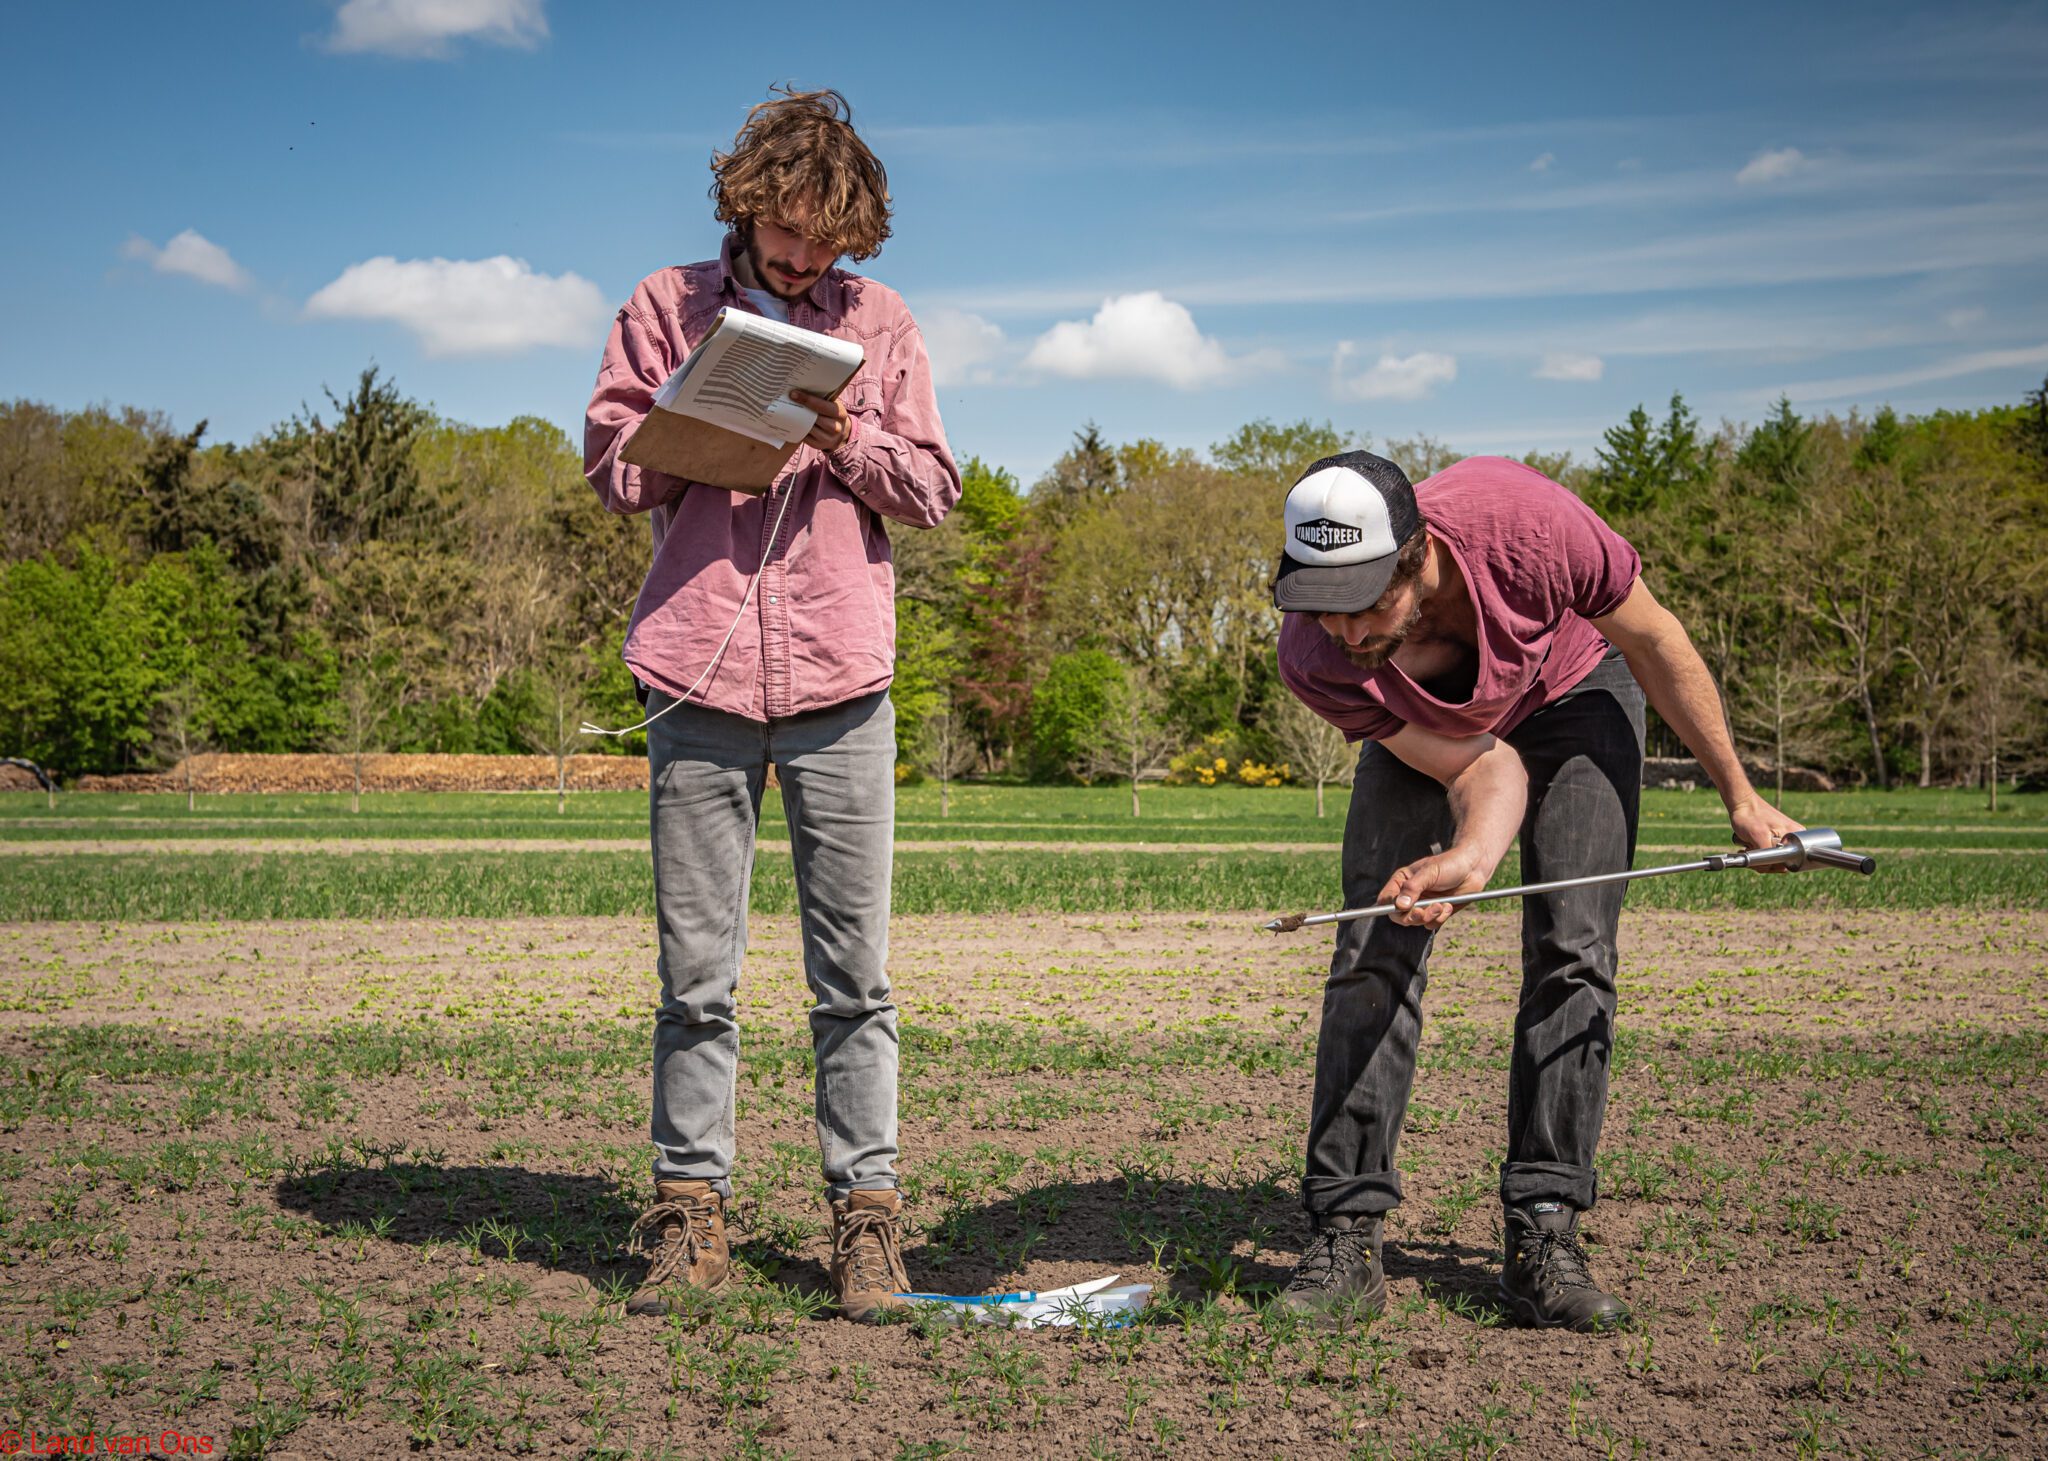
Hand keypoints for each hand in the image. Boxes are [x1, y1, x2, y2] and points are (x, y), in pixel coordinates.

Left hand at [790, 389, 850, 451]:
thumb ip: (821, 399)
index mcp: (840, 414)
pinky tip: (792, 421)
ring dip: (797, 419)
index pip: (823, 406)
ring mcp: (827, 439)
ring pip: (808, 427)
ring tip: (788, 410)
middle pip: (814, 418)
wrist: (840, 432)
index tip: (793, 394)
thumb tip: (800, 389)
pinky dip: (797, 428)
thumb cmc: (831, 414)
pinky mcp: (818, 445)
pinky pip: (804, 436)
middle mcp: (836, 428)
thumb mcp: (832, 405)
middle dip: (800, 409)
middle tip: (787, 401)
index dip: (808, 400)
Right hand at [1376, 846, 1490, 930]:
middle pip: (1398, 915)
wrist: (1473, 869)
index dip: (1391, 906)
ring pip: (1415, 922)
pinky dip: (1440, 918)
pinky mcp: (1435, 913)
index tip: (1404, 907)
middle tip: (1424, 911)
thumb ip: (1413, 888)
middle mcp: (1410, 895)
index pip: (1386, 899)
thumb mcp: (1430, 872)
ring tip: (1441, 905)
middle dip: (1412, 916)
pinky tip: (1448, 906)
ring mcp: (1422, 905)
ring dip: (1429, 917)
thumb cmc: (1450, 864)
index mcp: (1402, 881)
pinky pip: (1430, 925)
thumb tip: (1400, 905)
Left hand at [1728, 794, 1804, 871]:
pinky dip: (1756, 853)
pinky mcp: (1775, 838)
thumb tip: (1770, 867)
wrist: (1742, 802)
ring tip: (1746, 847)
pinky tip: (1747, 847)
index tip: (1756, 860)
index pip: (1787, 862)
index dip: (1770, 865)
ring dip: (1757, 857)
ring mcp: (1784, 838)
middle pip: (1779, 862)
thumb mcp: (1758, 836)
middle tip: (1748, 851)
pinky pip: (1767, 853)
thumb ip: (1767, 854)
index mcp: (1796, 836)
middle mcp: (1793, 838)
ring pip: (1771, 859)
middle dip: (1762, 862)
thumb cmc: (1750, 816)